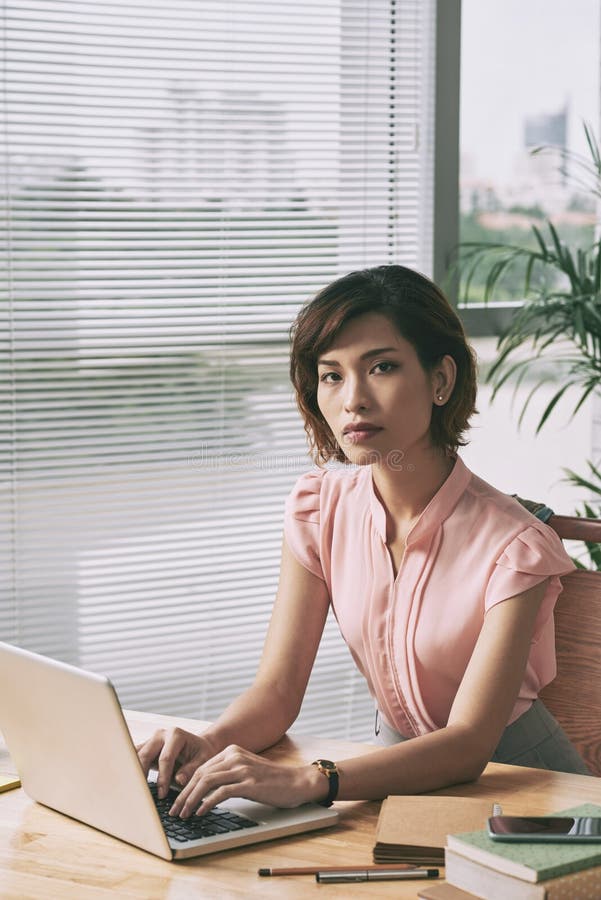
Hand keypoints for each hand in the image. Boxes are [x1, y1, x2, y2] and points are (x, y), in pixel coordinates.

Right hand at [136, 726, 216, 798]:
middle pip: (145, 755)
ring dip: (133, 773)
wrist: (199, 745)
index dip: (162, 777)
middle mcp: (161, 734)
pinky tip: (129, 784)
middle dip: (142, 775)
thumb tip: (179, 780)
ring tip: (131, 790)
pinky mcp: (146, 748)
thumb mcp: (203, 760)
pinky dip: (131, 770)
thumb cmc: (202, 753)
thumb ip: (191, 769)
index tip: (162, 794)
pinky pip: (135, 758)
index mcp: (175, 735)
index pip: (165, 758)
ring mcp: (151, 740)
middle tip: (141, 794)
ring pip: (136, 756)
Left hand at [167, 744, 320, 817]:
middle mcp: (235, 756)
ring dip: (191, 800)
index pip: (201, 768)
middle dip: (183, 794)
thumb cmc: (272, 781)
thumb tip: (203, 791)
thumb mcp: (246, 771)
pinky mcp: (249, 783)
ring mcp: (242, 768)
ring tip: (184, 814)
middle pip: (200, 774)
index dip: (186, 785)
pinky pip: (221, 792)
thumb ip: (227, 775)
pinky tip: (201, 812)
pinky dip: (207, 803)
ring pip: (207, 782)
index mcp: (232, 751)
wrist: (297, 782)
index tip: (177, 801)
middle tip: (174, 810)